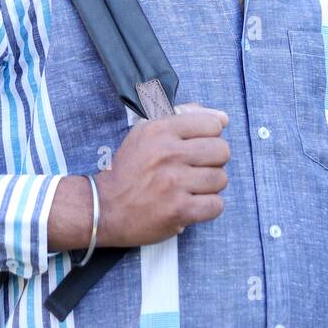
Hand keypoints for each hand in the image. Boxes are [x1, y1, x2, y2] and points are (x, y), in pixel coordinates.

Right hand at [96, 102, 229, 247]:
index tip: (197, 147)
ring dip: (210, 186)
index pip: (212, 124)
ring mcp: (174, 183)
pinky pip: (216, 205)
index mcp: (160, 130)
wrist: (104, 207)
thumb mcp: (146, 132)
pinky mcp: (179, 210)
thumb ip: (184, 116)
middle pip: (222, 151)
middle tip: (196, 169)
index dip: (210, 137)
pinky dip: (208, 207)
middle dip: (214, 161)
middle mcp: (168, 153)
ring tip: (192, 187)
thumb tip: (223, 118)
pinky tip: (192, 204)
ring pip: (221, 178)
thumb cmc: (129, 169)